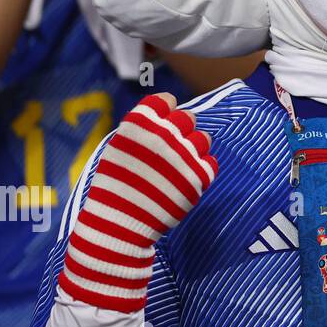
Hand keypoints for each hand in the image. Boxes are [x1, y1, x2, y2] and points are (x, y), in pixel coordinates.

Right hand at [58, 94, 216, 312]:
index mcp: (140, 124)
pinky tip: (186, 179)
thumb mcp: (119, 149)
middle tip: (170, 150)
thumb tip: (168, 112)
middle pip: (188, 118)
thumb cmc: (115, 186)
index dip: (165, 111)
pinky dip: (201, 169)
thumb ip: (144, 130)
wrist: (118, 225)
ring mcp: (183, 155)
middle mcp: (163, 134)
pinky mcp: (198, 176)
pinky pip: (211, 162)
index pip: (165, 100)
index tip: (162, 123)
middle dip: (181, 130)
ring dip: (194, 148)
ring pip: (204, 138)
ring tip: (178, 166)